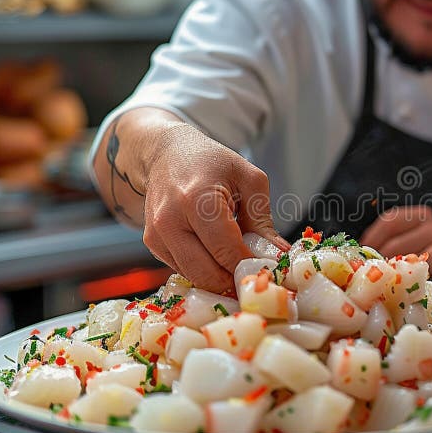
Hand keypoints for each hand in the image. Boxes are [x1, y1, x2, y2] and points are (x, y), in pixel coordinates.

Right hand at [142, 122, 288, 292]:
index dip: (250, 266)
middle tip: (255, 274)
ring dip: (220, 279)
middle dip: (234, 280)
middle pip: (207, 273)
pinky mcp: (152, 244)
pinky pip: (184, 270)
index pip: (226, 251)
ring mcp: (156, 234)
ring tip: (238, 263)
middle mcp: (170, 220)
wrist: (167, 153)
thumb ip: (263, 221)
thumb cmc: (212, 163)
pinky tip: (217, 255)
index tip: (268, 270)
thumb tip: (279, 256)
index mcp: (197, 200)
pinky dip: (204, 270)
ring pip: (195, 277)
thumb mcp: (249, 180)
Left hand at [360, 206, 431, 289]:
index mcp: (421, 216)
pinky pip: (431, 286)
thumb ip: (386, 243)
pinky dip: (415, 293)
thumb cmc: (423, 253)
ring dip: (394, 279)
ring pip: (413, 264)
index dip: (370, 240)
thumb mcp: (408, 239)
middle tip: (363, 279)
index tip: (356, 258)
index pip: (390, 222)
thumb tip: (354, 260)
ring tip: (379, 289)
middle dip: (378, 263)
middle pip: (397, 245)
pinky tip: (403, 299)